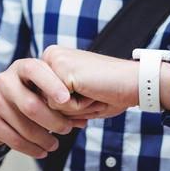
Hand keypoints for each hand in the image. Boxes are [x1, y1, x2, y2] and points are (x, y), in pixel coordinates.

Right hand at [0, 58, 101, 158]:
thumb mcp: (39, 90)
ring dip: (43, 139)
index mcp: (21, 67)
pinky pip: (13, 138)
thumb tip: (85, 117)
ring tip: (54, 145)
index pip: (35, 69)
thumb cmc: (23, 99)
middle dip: (53, 121)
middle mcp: (4, 80)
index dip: (51, 84)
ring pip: (23, 125)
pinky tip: (40, 151)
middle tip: (67, 130)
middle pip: (30, 104)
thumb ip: (59, 99)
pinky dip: (31, 148)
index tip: (67, 100)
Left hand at [41, 45, 169, 116]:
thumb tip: (35, 114)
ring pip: (49, 105)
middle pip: (42, 102)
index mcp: (52, 60)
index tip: (87, 93)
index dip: (66, 106)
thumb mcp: (75, 97)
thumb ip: (54, 102)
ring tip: (92, 93)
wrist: (135, 82)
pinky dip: (79, 107)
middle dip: (68, 108)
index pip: (41, 98)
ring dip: (74, 109)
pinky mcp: (63, 70)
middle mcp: (50, 56)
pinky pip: (60, 105)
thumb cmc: (109, 92)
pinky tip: (93, 93)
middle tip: (91, 93)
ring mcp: (55, 61)